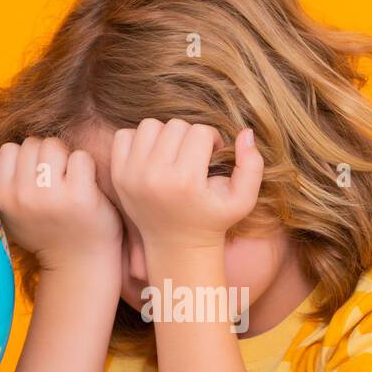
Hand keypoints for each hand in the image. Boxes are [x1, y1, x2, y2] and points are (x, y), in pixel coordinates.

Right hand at [0, 137, 122, 272]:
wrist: (79, 264)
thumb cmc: (45, 233)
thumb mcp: (10, 218)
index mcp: (3, 198)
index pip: (10, 149)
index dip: (26, 159)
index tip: (37, 179)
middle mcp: (23, 197)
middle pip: (33, 143)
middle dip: (47, 156)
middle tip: (57, 182)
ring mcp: (51, 196)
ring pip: (55, 145)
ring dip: (66, 158)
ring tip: (70, 182)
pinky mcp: (80, 197)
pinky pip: (80, 157)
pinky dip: (86, 167)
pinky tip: (86, 187)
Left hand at [111, 118, 262, 252]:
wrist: (177, 246)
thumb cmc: (213, 218)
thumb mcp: (243, 200)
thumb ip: (252, 166)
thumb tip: (246, 132)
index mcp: (186, 183)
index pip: (200, 132)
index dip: (211, 140)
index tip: (211, 156)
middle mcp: (155, 178)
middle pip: (176, 126)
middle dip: (189, 136)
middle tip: (193, 156)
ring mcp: (132, 177)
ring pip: (150, 126)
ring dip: (165, 135)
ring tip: (174, 154)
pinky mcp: (118, 177)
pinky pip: (124, 135)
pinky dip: (139, 140)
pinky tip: (153, 157)